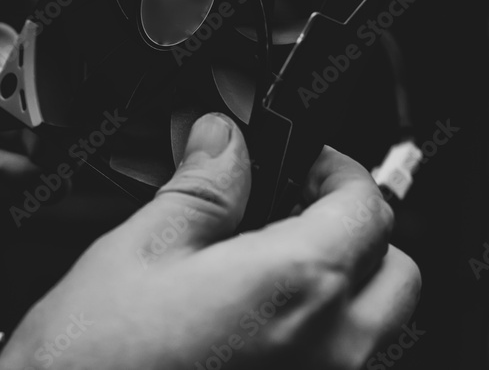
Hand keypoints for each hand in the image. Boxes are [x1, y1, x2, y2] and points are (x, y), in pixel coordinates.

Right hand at [0, 113, 420, 369]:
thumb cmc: (92, 361)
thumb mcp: (142, 248)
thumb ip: (203, 187)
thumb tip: (224, 140)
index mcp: (297, 287)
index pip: (367, 207)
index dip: (337, 170)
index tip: (305, 161)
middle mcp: (329, 350)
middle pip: (396, 273)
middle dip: (358, 230)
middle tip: (298, 209)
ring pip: (377, 328)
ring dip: (346, 285)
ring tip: (272, 264)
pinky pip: (341, 366)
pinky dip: (320, 332)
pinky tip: (257, 319)